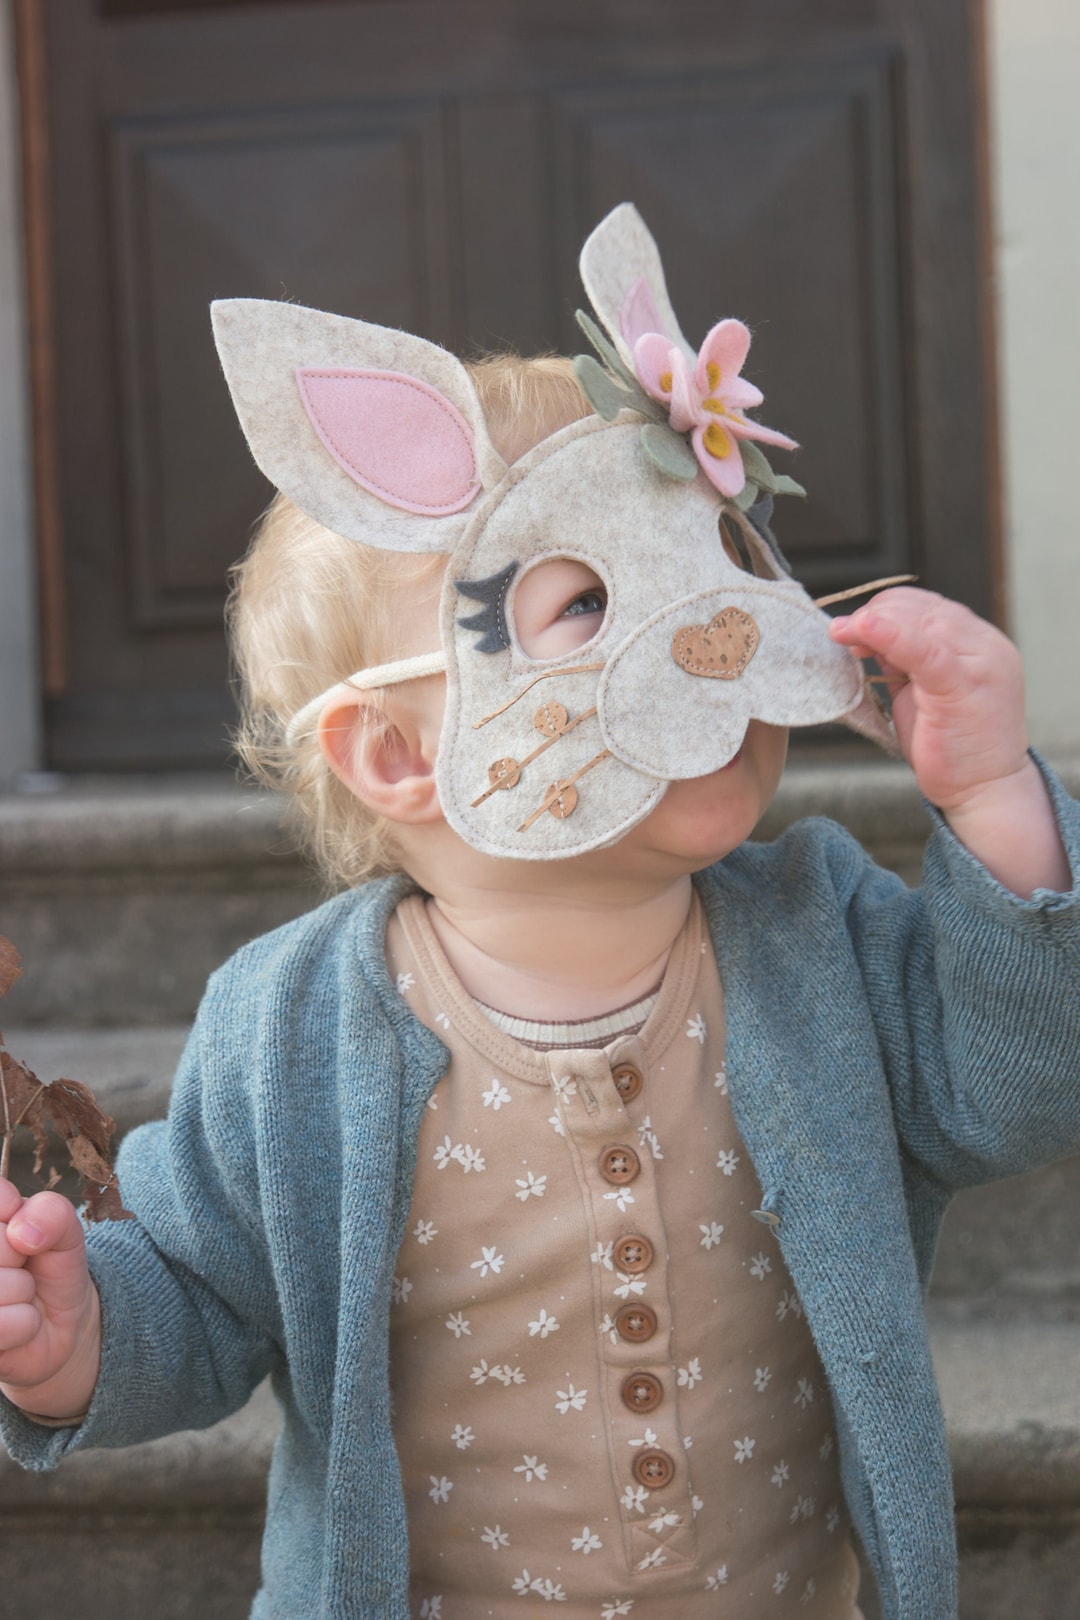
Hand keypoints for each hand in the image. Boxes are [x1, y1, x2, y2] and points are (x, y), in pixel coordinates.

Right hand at [0, 1178, 100, 1419]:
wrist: (58, 1322)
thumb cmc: (50, 1266)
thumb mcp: (65, 1230)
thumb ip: (51, 1212)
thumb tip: (21, 1232)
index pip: (2, 1199)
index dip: (21, 1218)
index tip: (24, 1232)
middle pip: (2, 1245)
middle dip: (23, 1256)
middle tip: (21, 1265)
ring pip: (3, 1286)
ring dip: (25, 1292)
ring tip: (19, 1294)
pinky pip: (2, 1325)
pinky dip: (25, 1323)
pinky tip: (18, 1322)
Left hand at [830, 587, 1069, 896]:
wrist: (985, 790)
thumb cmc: (951, 745)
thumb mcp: (922, 691)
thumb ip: (904, 660)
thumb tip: (867, 633)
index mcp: (978, 642)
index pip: (927, 606)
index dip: (884, 610)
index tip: (853, 627)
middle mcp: (984, 645)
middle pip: (920, 608)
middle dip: (874, 616)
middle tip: (840, 633)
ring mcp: (978, 662)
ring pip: (920, 621)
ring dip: (873, 623)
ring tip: (842, 635)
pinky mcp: (964, 684)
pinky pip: (924, 650)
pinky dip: (890, 635)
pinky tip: (862, 629)